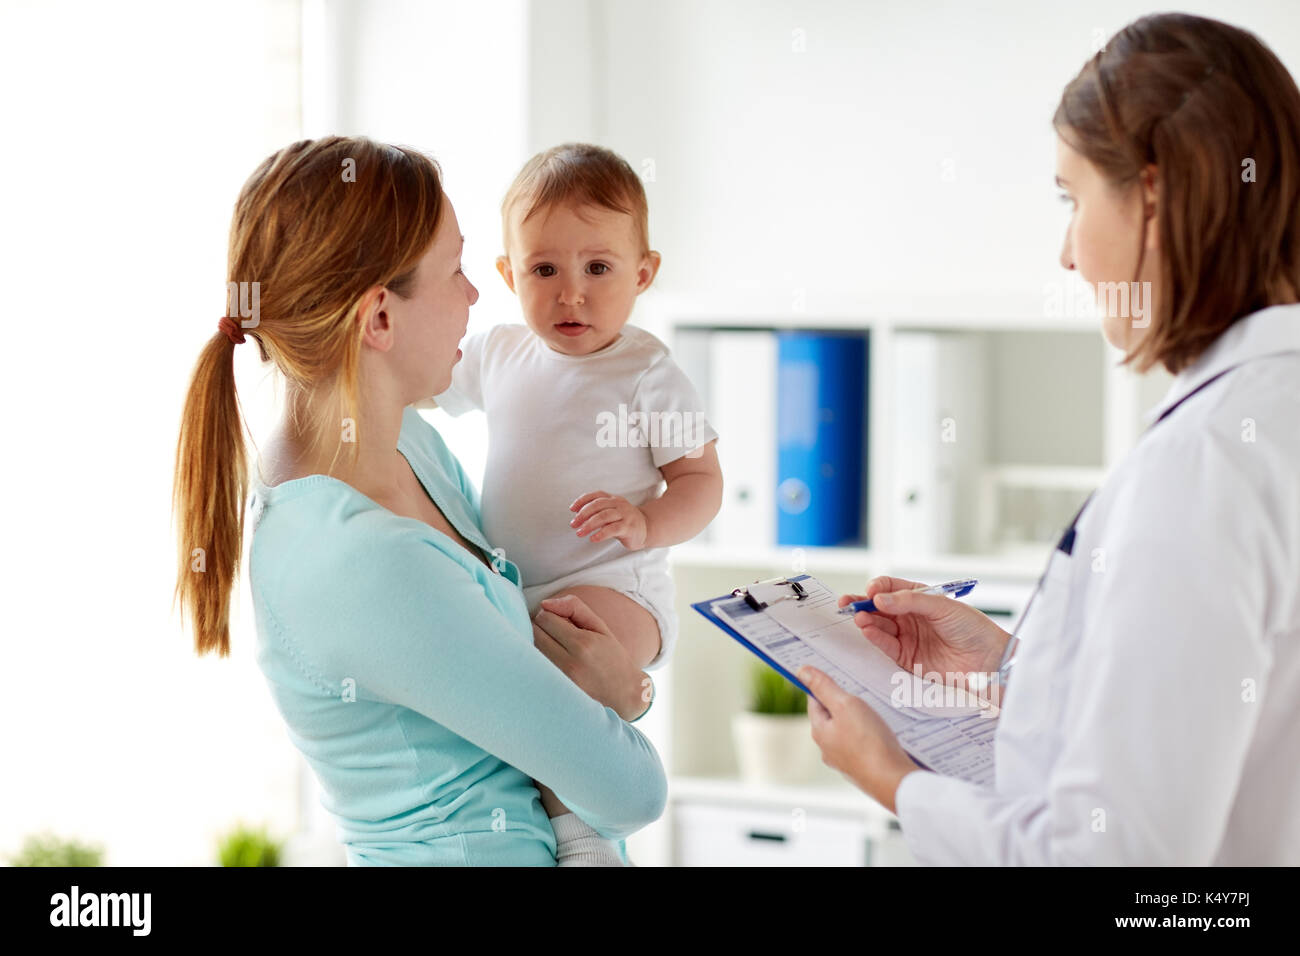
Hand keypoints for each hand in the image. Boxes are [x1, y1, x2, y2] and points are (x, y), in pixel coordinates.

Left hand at [531, 594, 647, 720]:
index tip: (562, 622)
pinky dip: (539, 660)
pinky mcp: (554, 692)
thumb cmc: (611, 657)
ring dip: (540, 644)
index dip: (551, 615)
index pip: (545, 617)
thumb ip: (574, 608)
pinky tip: (555, 662)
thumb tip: (544, 604)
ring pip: (531, 650)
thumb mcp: (600, 627)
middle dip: (543, 628)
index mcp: (583, 644)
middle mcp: (569, 663)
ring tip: (558, 649)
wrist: (623, 693)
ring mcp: (560, 680)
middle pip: (534, 633)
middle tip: (559, 634)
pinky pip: (534, 668)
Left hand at [569, 490, 648, 550]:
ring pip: (604, 516)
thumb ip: (598, 512)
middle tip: (573, 524)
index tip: (572, 509)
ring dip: (589, 524)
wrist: (647, 528)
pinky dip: (601, 534)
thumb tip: (578, 517)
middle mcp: (619, 504)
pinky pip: (612, 529)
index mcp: (613, 499)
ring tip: (579, 533)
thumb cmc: (625, 521)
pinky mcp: (628, 527)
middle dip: (583, 514)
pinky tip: (593, 538)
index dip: (582, 500)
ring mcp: (625, 515)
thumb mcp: (612, 513)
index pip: (596, 495)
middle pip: (598, 505)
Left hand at [797, 665, 919, 812]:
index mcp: (820, 732)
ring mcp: (845, 762)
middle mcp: (828, 749)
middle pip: (831, 718)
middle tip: (859, 691)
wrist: (893, 781)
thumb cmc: (869, 742)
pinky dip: (870, 737)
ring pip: (848, 733)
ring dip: (858, 721)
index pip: (814, 702)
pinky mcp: (863, 769)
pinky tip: (883, 734)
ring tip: (875, 711)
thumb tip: (802, 672)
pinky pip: (863, 746)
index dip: (822, 686)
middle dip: (843, 704)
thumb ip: (824, 687)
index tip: (833, 675)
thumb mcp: (846, 705)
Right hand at [839, 576, 1010, 699]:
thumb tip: (880, 599)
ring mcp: (907, 637)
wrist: (989, 662)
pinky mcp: (906, 658)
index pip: (890, 588)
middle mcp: (910, 617)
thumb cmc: (974, 629)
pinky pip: (885, 645)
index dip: (877, 588)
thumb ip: (909, 601)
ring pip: (879, 626)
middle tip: (848, 602)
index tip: (871, 591)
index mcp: (920, 598)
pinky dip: (875, 637)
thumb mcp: (942, 606)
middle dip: (861, 603)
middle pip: (879, 607)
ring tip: (859, 616)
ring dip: (866, 620)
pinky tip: (868, 629)